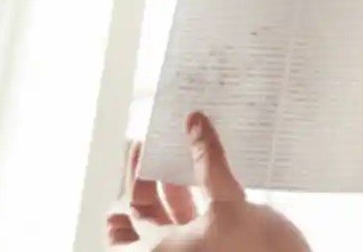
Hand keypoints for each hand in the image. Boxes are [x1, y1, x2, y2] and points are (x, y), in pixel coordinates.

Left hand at [107, 112, 309, 250]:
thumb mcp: (231, 203)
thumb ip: (210, 162)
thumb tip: (195, 124)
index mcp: (159, 250)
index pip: (131, 206)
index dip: (134, 172)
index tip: (144, 146)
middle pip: (141, 220)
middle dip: (145, 188)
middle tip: (156, 159)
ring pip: (167, 225)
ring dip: (171, 195)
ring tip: (183, 165)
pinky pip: (191, 227)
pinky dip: (194, 204)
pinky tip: (209, 183)